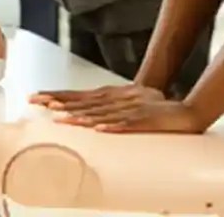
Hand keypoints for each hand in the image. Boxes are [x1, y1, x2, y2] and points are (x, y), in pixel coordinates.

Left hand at [31, 84, 203, 133]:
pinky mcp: (146, 120)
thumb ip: (106, 107)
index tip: (38, 97)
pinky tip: (99, 129)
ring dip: (81, 116)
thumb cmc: (153, 108)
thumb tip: (84, 117)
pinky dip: (113, 126)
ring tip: (62, 119)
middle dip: (61, 103)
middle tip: (39, 104)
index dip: (59, 95)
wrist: (185, 111)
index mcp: (113, 94)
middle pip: (85, 101)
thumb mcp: (126, 104)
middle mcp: (119, 99)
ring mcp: (132, 109)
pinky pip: (128, 125)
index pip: (81, 94)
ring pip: (102, 113)